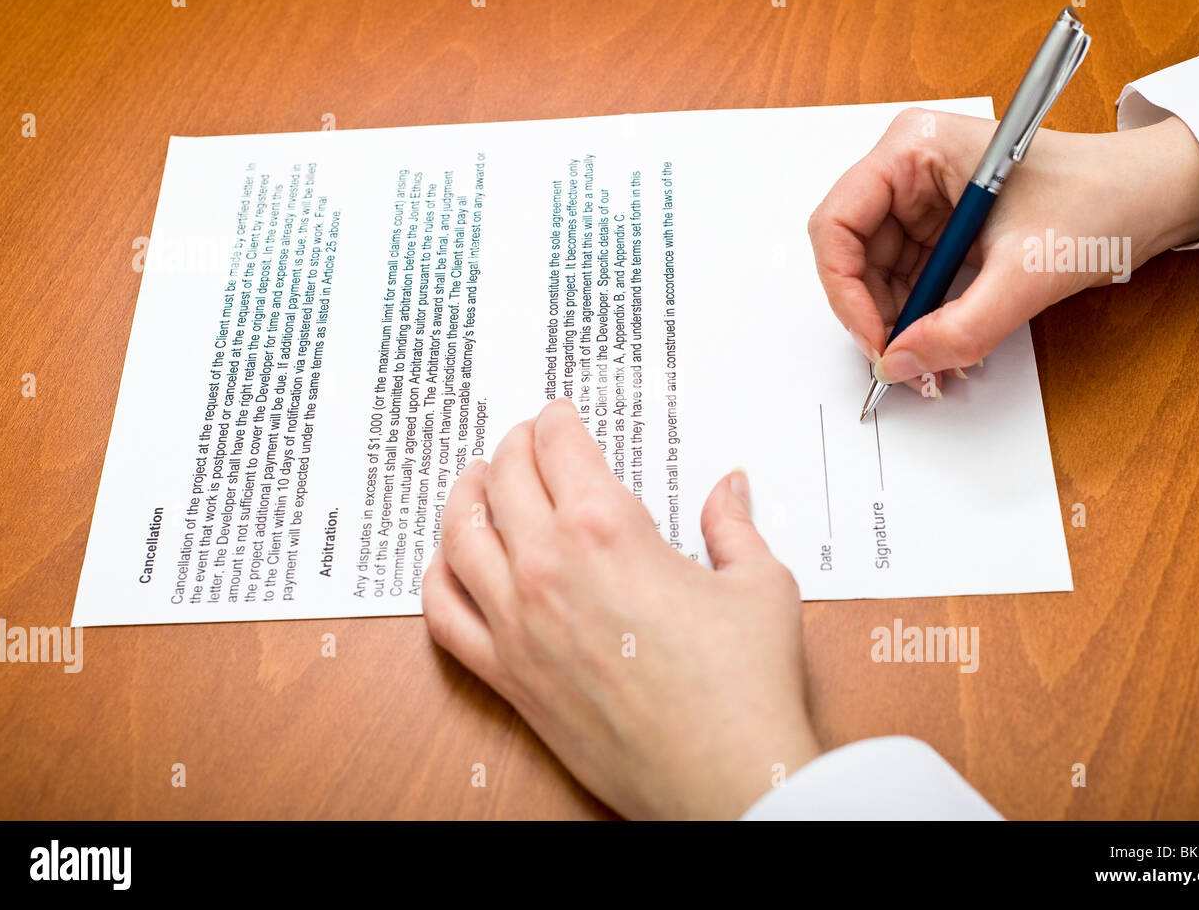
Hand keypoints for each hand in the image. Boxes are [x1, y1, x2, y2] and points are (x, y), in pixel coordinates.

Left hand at [422, 398, 821, 819]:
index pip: (557, 446)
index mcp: (607, 528)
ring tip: (475, 480)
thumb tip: (729, 487)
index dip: (555, 421)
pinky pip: (443, 613)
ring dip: (463, 494)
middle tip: (525, 440)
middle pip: (502, 477)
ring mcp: (517, 623)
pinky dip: (438, 576)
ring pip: (460, 534)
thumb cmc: (745, 687)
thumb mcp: (760, 584)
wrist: (725, 779)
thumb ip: (734, 525)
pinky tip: (452, 561)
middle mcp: (547, 567)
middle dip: (512, 446)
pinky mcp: (507, 675)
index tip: (560, 417)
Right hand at [808, 108, 1198, 391]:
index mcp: (915, 148)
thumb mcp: (1029, 272)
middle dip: (873, 313)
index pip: (837, 223)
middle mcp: (908, 168)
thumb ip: (961, 327)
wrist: (1154, 197)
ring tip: (928, 360)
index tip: (874, 339)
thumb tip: (899, 364)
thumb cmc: (1103, 200)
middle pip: (851, 253)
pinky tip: (941, 341)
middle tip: (901, 362)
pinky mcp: (940, 226)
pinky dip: (919, 317)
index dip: (844, 290)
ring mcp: (922, 197)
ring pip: (875, 274)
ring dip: (897, 322)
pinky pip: (907, 279)